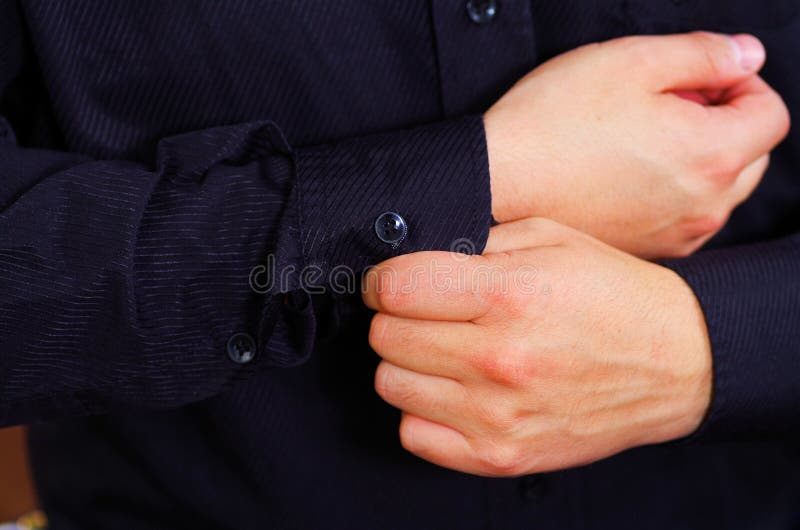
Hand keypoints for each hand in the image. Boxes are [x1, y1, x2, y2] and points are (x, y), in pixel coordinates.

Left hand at [362, 218, 711, 476]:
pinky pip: (414, 434)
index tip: (392, 281)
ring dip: (406, 362)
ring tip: (442, 350)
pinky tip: (453, 389)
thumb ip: (476, 240)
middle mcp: (500, 359)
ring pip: (391, 384)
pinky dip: (422, 409)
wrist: (677, 363)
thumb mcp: (552, 239)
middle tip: (424, 312)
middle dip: (395, 317)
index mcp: (511, 295)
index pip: (398, 289)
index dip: (383, 279)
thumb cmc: (613, 295)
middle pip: (386, 336)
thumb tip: (413, 252)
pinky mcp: (502, 455)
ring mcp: (498, 416)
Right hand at [486, 32, 789, 258]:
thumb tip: (747, 55)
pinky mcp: (646, 250)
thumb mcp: (630, 61)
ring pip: (719, 189)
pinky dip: (673, 191)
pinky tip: (626, 173)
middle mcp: (704, 205)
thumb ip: (703, 53)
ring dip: (699, 158)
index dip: (742, 83)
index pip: (771, 113)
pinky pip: (684, 216)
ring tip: (642, 140)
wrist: (496, 183)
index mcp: (712, 154)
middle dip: (724, 122)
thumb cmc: (553, 122)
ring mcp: (675, 235)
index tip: (701, 78)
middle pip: (752, 156)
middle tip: (669, 105)